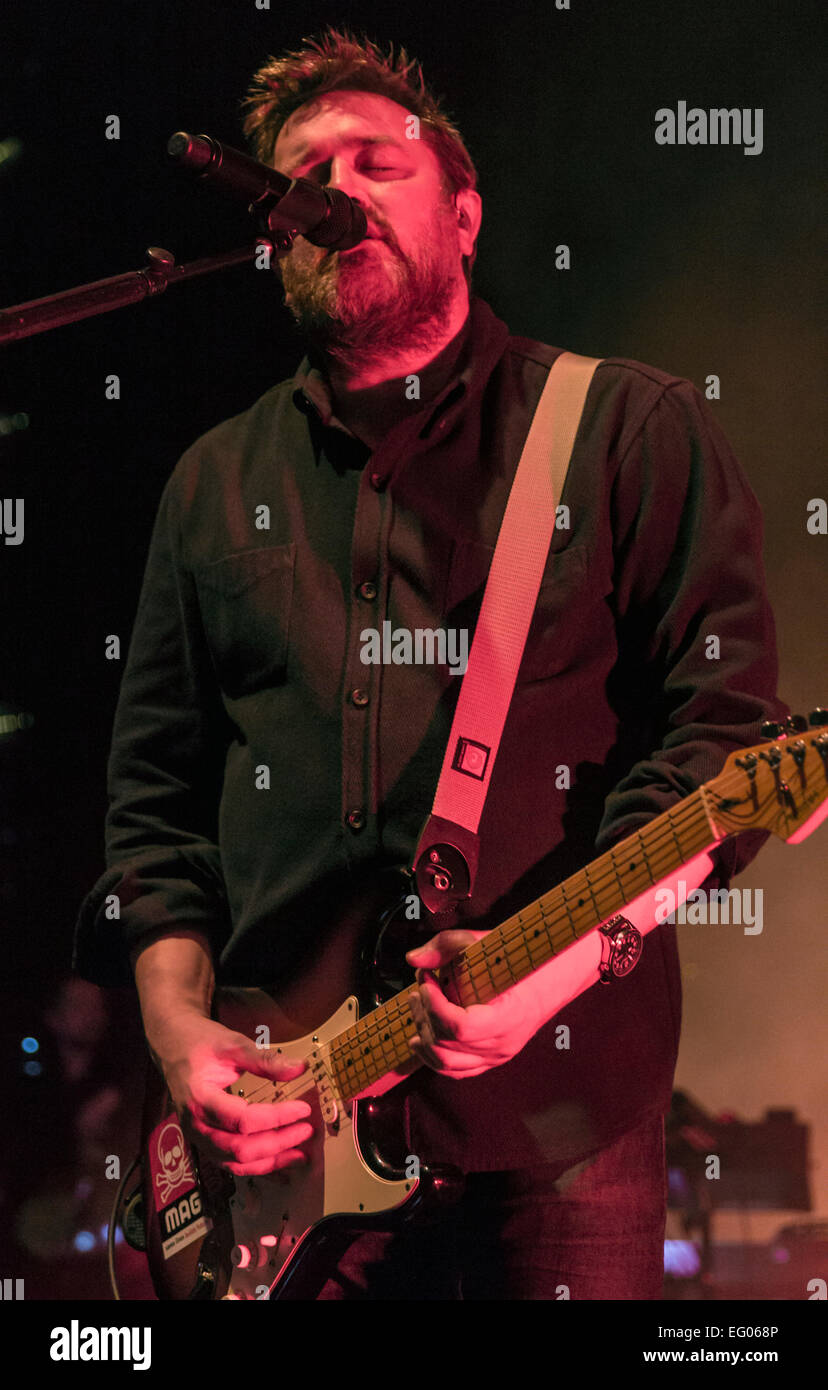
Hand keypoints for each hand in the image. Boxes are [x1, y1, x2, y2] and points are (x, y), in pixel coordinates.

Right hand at [148, 1011, 313, 1176]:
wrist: (172, 1045)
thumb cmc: (198, 1042)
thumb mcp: (232, 1044)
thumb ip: (265, 1059)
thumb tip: (299, 1067)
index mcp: (199, 1098)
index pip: (243, 1120)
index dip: (276, 1117)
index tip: (302, 1108)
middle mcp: (195, 1124)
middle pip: (240, 1148)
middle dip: (278, 1142)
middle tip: (306, 1128)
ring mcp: (198, 1136)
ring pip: (236, 1162)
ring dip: (270, 1160)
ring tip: (299, 1152)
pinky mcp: (205, 1141)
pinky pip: (231, 1162)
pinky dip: (257, 1165)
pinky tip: (279, 1159)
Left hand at [405, 930, 545, 1077]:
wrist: (548, 981)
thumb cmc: (519, 961)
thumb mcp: (485, 942)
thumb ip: (447, 945)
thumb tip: (414, 960)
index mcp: (508, 1017)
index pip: (461, 1027)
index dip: (435, 1006)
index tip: (426, 982)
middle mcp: (502, 1044)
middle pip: (449, 1044)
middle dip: (424, 1013)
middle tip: (420, 985)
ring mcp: (496, 1056)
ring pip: (446, 1063)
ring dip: (424, 1034)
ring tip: (417, 1006)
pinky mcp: (489, 1060)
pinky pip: (455, 1070)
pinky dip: (432, 1056)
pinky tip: (420, 1037)